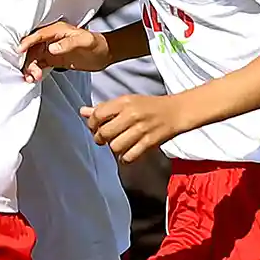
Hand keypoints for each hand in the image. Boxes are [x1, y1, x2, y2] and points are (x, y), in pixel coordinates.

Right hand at [19, 20, 108, 79]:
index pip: (38, 35)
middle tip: (32, 72)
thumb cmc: (97, 44)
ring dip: (30, 68)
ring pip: (33, 58)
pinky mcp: (53, 59)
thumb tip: (51, 49)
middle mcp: (51, 39)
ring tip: (33, 78)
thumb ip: (68, 44)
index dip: (28, 42)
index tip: (20, 51)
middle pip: (32, 48)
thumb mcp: (85, 41)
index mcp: (57, 30)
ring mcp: (51, 49)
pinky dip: (34, 72)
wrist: (105, 53)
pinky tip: (34, 78)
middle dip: (28, 60)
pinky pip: (39, 65)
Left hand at [82, 93, 197, 162]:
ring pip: (115, 147)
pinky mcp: (150, 142)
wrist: (176, 111)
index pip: (97, 115)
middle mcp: (131, 115)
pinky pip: (129, 156)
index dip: (92, 124)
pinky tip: (127, 153)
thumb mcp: (127, 102)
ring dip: (114, 148)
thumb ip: (104, 108)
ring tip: (118, 144)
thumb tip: (82, 111)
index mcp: (124, 102)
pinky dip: (125, 158)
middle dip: (100, 139)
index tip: (95, 128)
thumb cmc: (149, 106)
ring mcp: (141, 129)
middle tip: (104, 139)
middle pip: (104, 133)